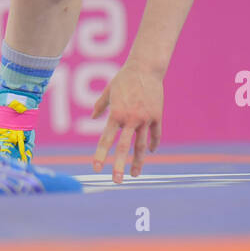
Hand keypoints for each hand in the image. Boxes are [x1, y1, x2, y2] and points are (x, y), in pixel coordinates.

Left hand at [92, 62, 162, 182]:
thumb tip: (92, 117)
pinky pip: (155, 135)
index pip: (106, 139)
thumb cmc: (124, 79)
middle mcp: (130, 119)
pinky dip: (153, 144)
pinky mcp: (157, 116)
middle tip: (117, 181)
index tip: (96, 168)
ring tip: (135, 174)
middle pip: (124, 147)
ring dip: (138, 161)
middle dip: (119, 165)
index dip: (100, 155)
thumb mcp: (109, 91)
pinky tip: (150, 152)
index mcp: (116, 114)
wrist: (145, 68)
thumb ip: (100, 106)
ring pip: (141, 145)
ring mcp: (145, 118)